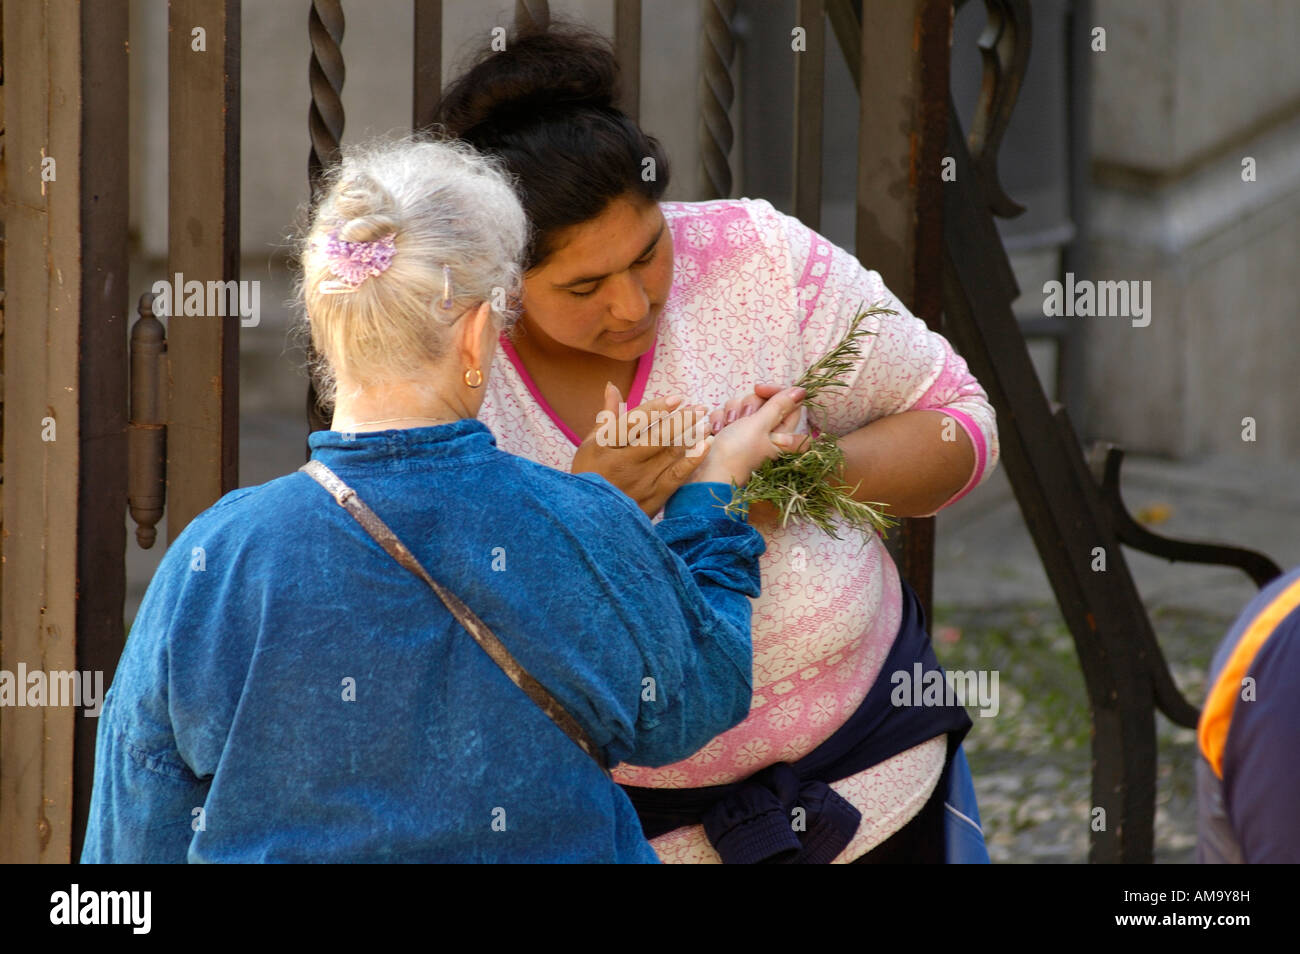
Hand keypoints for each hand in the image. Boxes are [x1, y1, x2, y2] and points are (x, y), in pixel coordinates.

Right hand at [571, 383, 715, 516]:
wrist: (592, 518)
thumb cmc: (590, 475)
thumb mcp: (592, 444)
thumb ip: (607, 415)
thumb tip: (613, 386)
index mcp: (605, 446)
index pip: (634, 421)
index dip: (657, 409)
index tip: (677, 399)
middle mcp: (622, 463)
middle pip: (657, 436)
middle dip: (681, 420)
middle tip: (699, 408)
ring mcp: (639, 481)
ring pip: (670, 453)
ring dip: (691, 436)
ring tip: (706, 422)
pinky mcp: (653, 497)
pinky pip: (677, 475)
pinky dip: (693, 459)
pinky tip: (706, 445)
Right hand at [690, 386, 806, 486]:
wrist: (707, 472)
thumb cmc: (736, 452)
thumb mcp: (759, 425)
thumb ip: (779, 406)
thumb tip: (801, 392)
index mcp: (783, 433)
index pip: (789, 402)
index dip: (774, 392)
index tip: (758, 389)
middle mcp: (768, 433)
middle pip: (764, 402)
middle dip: (749, 405)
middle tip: (743, 418)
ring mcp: (748, 433)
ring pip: (743, 406)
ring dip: (732, 412)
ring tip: (728, 427)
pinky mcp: (731, 433)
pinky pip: (728, 414)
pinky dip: (721, 419)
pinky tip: (717, 431)